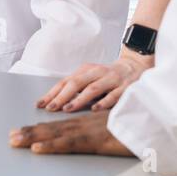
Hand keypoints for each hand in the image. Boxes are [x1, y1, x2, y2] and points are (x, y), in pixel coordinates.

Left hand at [10, 112, 133, 156]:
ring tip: (17, 140)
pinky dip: (52, 146)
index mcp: (89, 122)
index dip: (40, 128)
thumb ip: (102, 129)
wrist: (156, 118)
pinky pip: (70, 144)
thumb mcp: (116, 127)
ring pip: (56, 134)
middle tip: (11, 137)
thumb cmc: (138, 123)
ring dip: (34, 137)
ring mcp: (90, 130)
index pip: (59, 125)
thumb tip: (92, 134)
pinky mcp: (97, 140)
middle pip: (53, 127)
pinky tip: (39, 149)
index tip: (22, 131)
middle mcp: (86, 123)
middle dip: (31, 132)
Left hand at [36, 49, 153, 112]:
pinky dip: (104, 102)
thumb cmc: (108, 76)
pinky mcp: (125, 87)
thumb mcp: (91, 77)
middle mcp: (97, 72)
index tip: (40, 104)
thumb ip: (77, 87)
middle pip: (76, 83)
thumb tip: (55, 101)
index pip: (66, 81)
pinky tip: (95, 109)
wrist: (136, 66)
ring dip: (79, 99)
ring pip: (93, 88)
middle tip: (51, 108)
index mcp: (86, 70)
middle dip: (62, 96)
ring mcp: (112, 79)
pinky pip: (114, 95)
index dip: (52, 93)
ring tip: (68, 108)